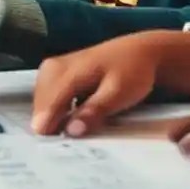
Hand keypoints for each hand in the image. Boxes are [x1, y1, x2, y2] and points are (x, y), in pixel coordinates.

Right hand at [31, 30, 189, 136]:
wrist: (148, 49)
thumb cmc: (138, 72)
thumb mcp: (122, 93)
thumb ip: (96, 111)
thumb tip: (72, 129)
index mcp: (78, 69)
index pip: (54, 96)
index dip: (47, 117)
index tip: (42, 136)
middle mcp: (64, 64)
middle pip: (43, 93)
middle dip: (40, 114)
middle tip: (41, 139)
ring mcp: (62, 64)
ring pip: (44, 90)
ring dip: (43, 108)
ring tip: (46, 131)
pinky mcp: (66, 67)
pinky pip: (49, 87)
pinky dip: (49, 101)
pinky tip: (54, 117)